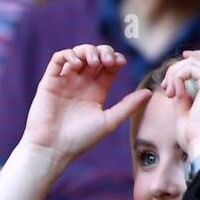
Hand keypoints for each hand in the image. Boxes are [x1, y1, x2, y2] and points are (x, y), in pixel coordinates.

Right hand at [21, 44, 150, 161]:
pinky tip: (76, 64)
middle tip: (108, 60)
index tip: (120, 62)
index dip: (115, 59)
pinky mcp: (49, 81)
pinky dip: (68, 55)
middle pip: (95, 56)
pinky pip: (58, 59)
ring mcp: (65, 81)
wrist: (53, 148)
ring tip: (93, 61)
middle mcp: (81, 84)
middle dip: (104, 52)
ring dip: (87, 51)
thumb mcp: (109, 121)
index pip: (109, 67)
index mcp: (96, 92)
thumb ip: (128, 105)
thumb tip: (150, 92)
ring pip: (77, 53)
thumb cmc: (80, 139)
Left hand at [159, 50, 199, 155]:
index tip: (181, 57)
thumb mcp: (185, 111)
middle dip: (180, 65)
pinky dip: (177, 78)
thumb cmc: (194, 136)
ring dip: (174, 74)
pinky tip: (174, 95)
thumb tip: (175, 84)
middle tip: (165, 85)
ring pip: (193, 62)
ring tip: (168, 94)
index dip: (196, 56)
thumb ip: (182, 95)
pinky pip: (190, 68)